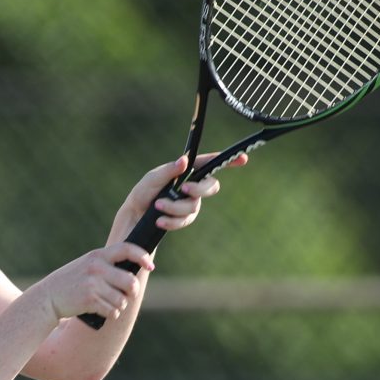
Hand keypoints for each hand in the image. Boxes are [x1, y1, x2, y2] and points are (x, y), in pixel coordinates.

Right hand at [43, 241, 154, 321]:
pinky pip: (112, 311)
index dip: (142, 256)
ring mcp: (93, 284)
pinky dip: (110, 314)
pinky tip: (101, 311)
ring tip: (108, 303)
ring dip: (119, 305)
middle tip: (128, 294)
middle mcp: (96, 267)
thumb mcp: (87, 265)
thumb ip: (107, 264)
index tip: (150, 266)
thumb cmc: (72, 281)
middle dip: (132, 291)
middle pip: (130, 281)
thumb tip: (134, 273)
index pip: (127, 249)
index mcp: (98, 255)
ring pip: (122, 300)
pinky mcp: (90, 300)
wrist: (48, 297)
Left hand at [108, 151, 249, 242]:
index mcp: (188, 171)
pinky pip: (184, 221)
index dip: (228, 161)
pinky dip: (172, 221)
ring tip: (158, 206)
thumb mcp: (152, 179)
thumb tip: (184, 161)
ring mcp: (191, 203)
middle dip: (199, 189)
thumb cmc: (144, 191)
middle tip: (183, 189)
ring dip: (175, 207)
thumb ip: (169, 171)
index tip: (243, 159)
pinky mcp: (185, 218)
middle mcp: (193, 186)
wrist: (135, 215)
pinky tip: (160, 220)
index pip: (210, 163)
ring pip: (194, 206)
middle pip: (211, 186)